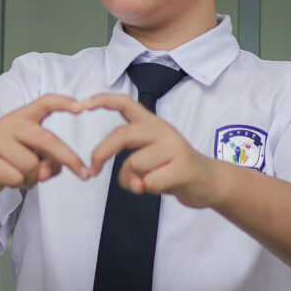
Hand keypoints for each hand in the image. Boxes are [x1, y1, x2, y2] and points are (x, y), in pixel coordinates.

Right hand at [0, 94, 89, 192]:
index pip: (44, 102)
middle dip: (68, 159)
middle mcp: (9, 123)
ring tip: (22, 176)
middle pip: (45, 139)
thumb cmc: (10, 159)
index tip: (81, 107)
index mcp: (23, 116)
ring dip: (33, 178)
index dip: (63, 103)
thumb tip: (46, 172)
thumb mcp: (34, 154)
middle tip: (85, 175)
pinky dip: (18, 184)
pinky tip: (8, 179)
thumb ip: (48, 159)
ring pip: (31, 165)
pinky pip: (15, 178)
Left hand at [82, 93, 232, 207]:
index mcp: (151, 123)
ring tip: (149, 182)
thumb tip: (133, 183)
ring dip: (133, 181)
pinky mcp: (183, 167)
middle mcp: (162, 130)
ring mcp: (174, 147)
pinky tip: (164, 187)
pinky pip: (150, 182)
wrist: (209, 181)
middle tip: (93, 170)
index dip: (103, 101)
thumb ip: (131, 164)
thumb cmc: (172, 170)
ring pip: (134, 164)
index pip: (126, 103)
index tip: (81, 104)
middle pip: (122, 134)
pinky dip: (149, 190)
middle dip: (102, 153)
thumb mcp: (148, 160)